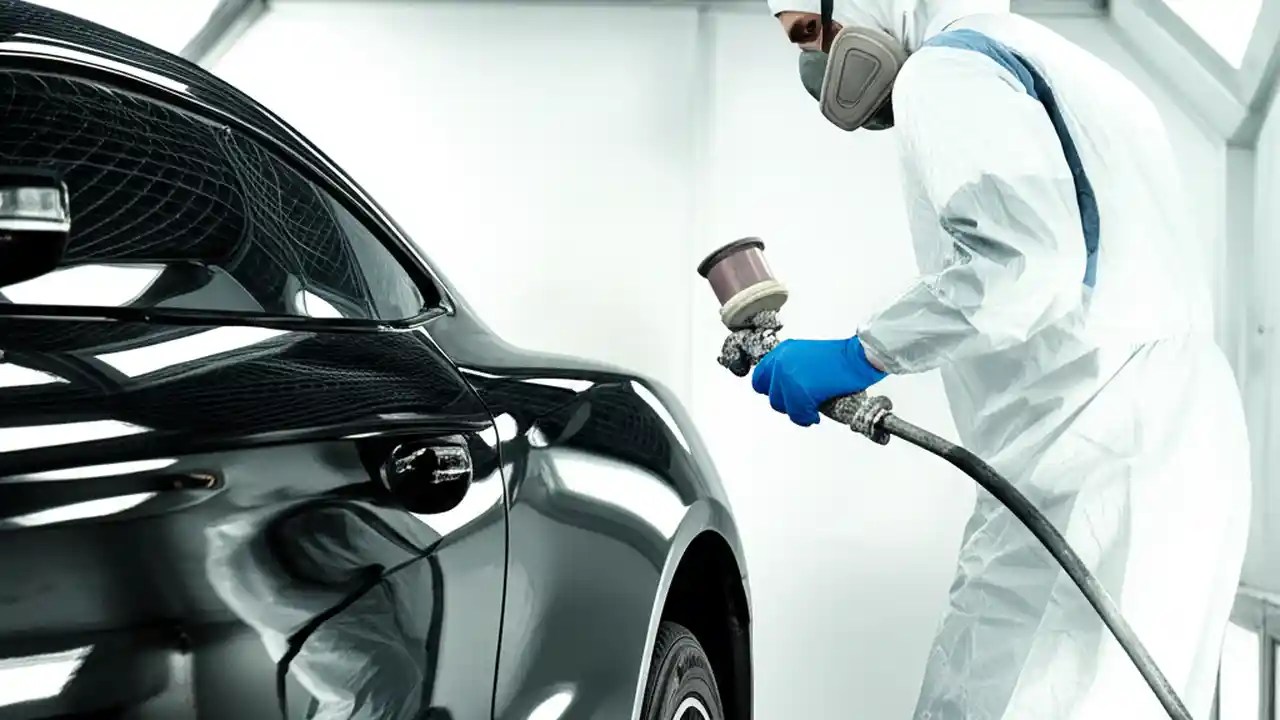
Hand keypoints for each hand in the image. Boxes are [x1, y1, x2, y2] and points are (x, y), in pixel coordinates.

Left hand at [751, 336, 887, 426]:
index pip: (760, 378)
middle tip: (803, 404)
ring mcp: (789, 377)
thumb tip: (786, 391)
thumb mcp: (806, 356)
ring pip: (783, 406)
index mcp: (783, 352)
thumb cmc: (841, 358)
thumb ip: (792, 370)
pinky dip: (807, 418)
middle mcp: (782, 363)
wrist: (858, 358)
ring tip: (811, 410)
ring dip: (797, 412)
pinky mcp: (801, 391)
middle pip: (771, 396)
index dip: (771, 391)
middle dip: (787, 404)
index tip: (783, 396)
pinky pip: (797, 414)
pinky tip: (816, 415)